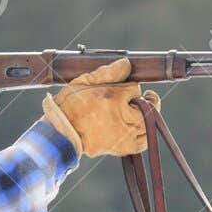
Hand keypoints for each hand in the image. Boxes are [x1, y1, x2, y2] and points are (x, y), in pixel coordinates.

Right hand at [41, 57, 160, 157]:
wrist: (62, 132)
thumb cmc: (71, 106)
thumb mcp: (86, 81)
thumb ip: (108, 71)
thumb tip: (126, 63)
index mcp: (114, 99)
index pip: (135, 89)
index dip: (132, 86)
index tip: (127, 86)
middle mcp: (122, 119)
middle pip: (148, 107)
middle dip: (149, 100)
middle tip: (148, 96)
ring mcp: (123, 136)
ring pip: (148, 125)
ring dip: (149, 117)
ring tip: (144, 111)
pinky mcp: (121, 148)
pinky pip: (141, 143)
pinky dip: (144, 135)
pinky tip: (139, 128)